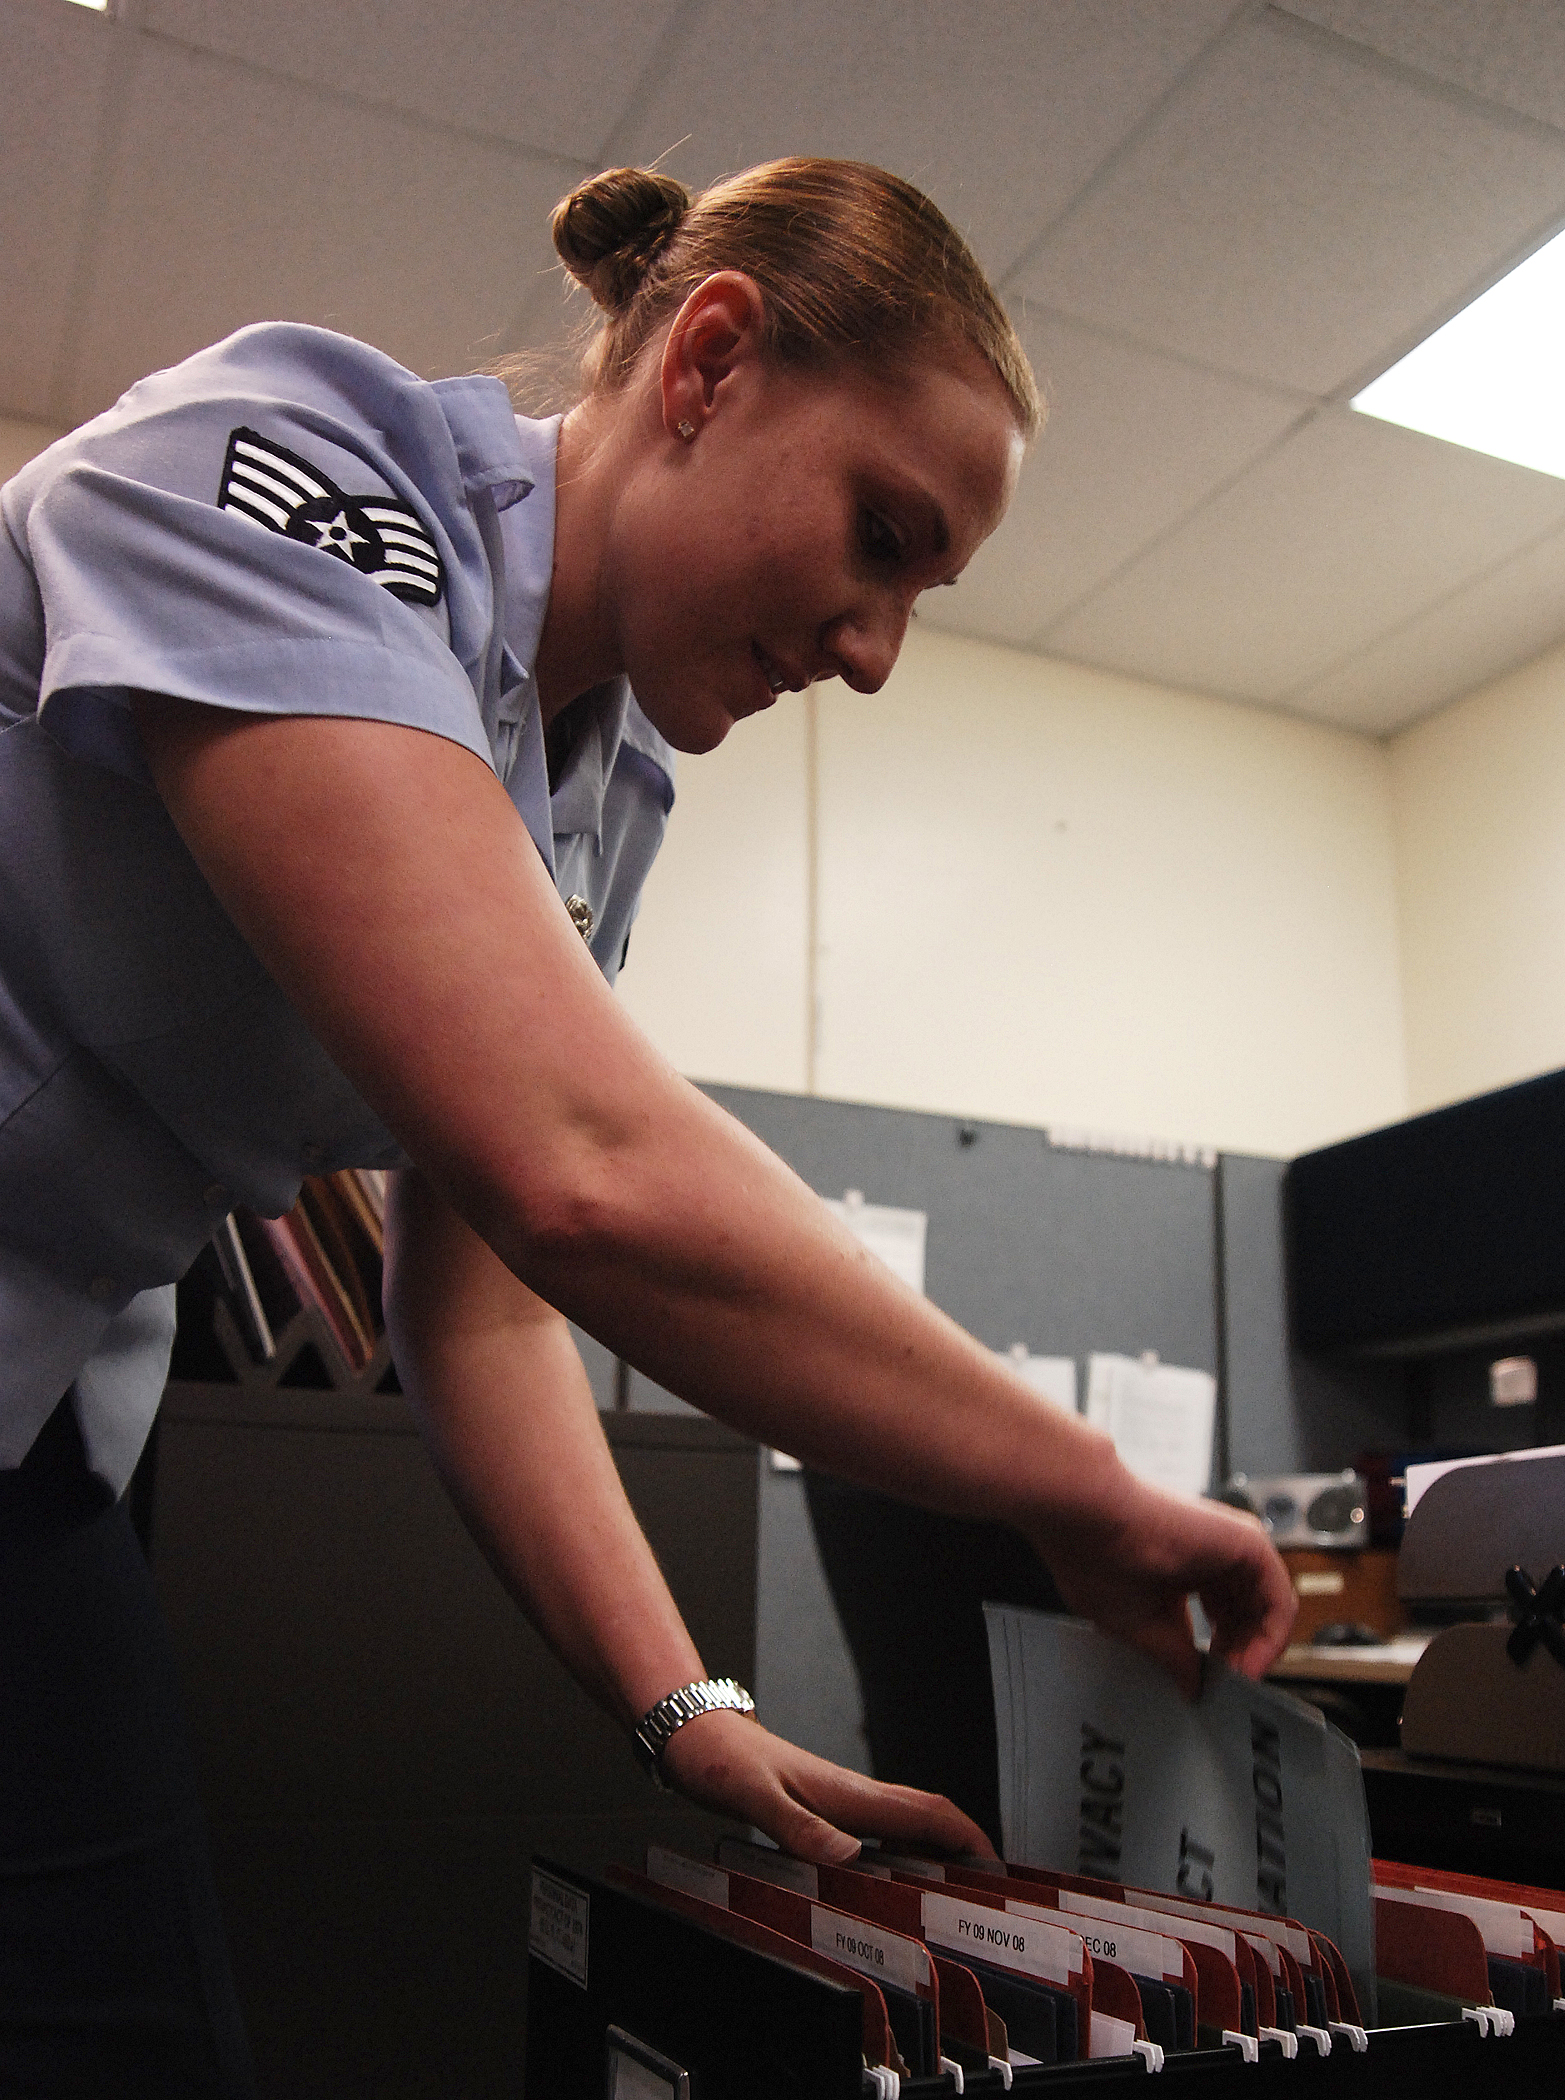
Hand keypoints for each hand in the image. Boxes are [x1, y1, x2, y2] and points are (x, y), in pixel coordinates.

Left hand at [658, 1708, 994, 1864]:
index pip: (927, 1811)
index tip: (996, 1865)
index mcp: (849, 1794)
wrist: (696, 1736)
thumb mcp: (755, 1799)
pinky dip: (898, 1857)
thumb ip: (800, 1828)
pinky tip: (888, 1884)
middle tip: (987, 1892)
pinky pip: (876, 1834)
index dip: (967, 1836)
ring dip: (935, 1854)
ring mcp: (840, 1801)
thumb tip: (851, 1855)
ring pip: (905, 1827)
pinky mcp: (823, 1809)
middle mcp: (853, 1796)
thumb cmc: (721, 1762)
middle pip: (927, 1818)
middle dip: (964, 1848)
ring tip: (951, 1896)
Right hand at [1038, 1473, 1296, 1699]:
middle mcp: (1212, 1556)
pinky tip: (1247, 1664)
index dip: (1219, 1660)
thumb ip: (1176, 1658)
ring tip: (1234, 1679)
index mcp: (1184, 1570)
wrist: (1090, 1521)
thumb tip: (1193, 1688)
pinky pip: (1280, 1601)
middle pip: (1248, 1618)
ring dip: (1256, 1654)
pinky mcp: (1249, 1543)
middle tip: (1225, 1687)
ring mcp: (1232, 1548)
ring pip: (1269, 1611)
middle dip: (1239, 1658)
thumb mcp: (1141, 1627)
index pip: (1222, 1621)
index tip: (1209, 1686)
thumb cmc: (1097, 1560)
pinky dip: (1271, 1640)